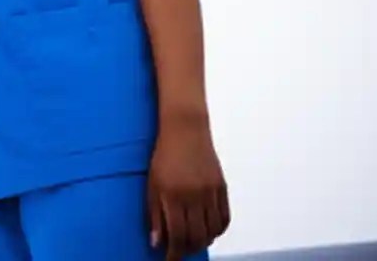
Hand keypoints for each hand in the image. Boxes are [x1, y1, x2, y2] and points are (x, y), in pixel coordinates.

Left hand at [147, 120, 229, 259]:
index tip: (169, 260)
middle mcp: (194, 196)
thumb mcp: (152, 184)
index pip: (177, 235)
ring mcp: (211, 192)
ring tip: (193, 243)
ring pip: (213, 230)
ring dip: (203, 242)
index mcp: (173, 195)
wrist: (185, 129)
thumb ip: (154, 214)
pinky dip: (218, 230)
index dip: (174, 253)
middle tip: (181, 253)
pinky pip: (224, 218)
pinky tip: (209, 232)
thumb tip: (157, 242)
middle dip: (188, 250)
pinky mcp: (222, 187)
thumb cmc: (163, 156)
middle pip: (197, 236)